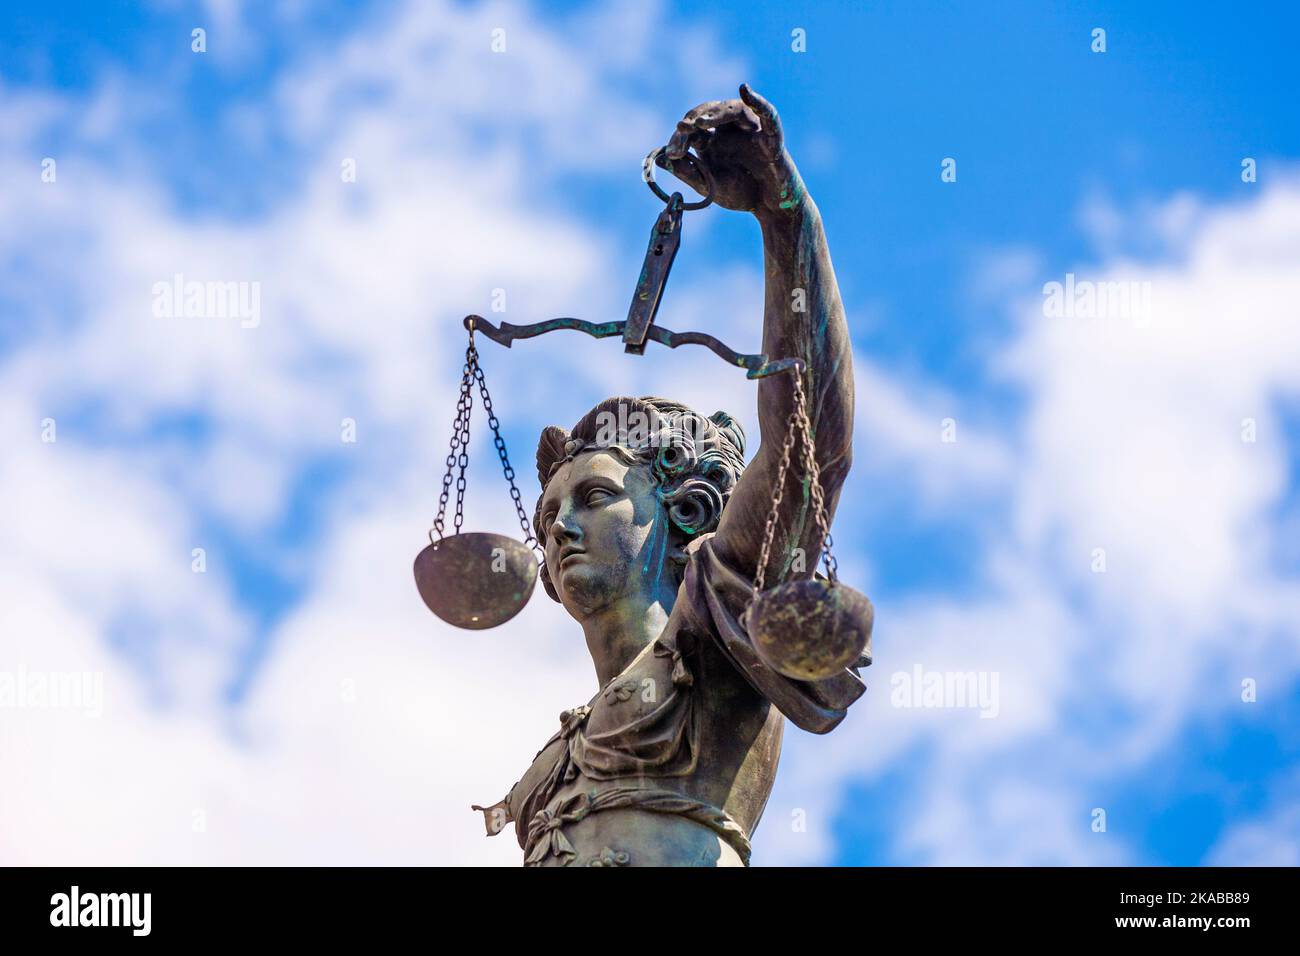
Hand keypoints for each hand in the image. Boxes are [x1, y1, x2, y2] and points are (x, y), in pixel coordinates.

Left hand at [655, 83, 802, 219]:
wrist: (768, 206)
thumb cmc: (739, 194)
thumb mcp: (708, 185)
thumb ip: (686, 172)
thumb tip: (661, 158)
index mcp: (711, 141)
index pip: (692, 129)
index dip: (681, 137)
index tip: (672, 152)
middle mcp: (729, 131)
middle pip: (709, 113)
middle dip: (694, 120)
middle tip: (682, 129)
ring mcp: (750, 130)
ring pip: (732, 110)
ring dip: (715, 113)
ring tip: (700, 122)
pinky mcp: (771, 135)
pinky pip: (766, 113)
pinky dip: (757, 101)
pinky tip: (744, 90)